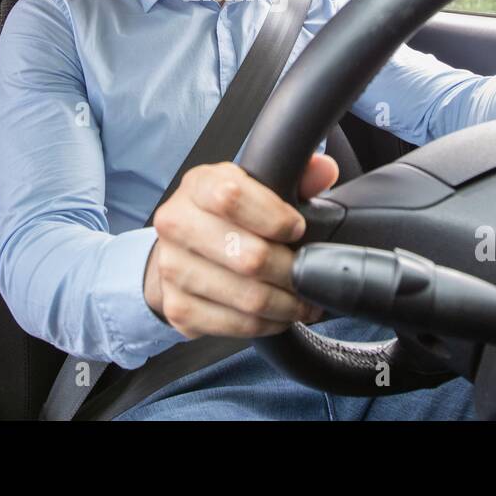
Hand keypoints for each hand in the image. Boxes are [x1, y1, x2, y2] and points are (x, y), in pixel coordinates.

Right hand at [143, 154, 338, 338]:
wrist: (182, 245)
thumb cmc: (228, 213)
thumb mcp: (257, 185)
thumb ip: (295, 176)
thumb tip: (324, 170)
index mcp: (197, 185)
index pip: (232, 198)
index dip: (275, 218)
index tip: (297, 229)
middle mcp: (176, 224)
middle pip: (248, 257)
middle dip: (292, 271)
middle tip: (310, 276)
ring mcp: (171, 268)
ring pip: (247, 298)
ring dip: (285, 304)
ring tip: (302, 300)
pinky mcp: (177, 307)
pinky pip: (234, 325)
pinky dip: (266, 325)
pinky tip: (278, 315)